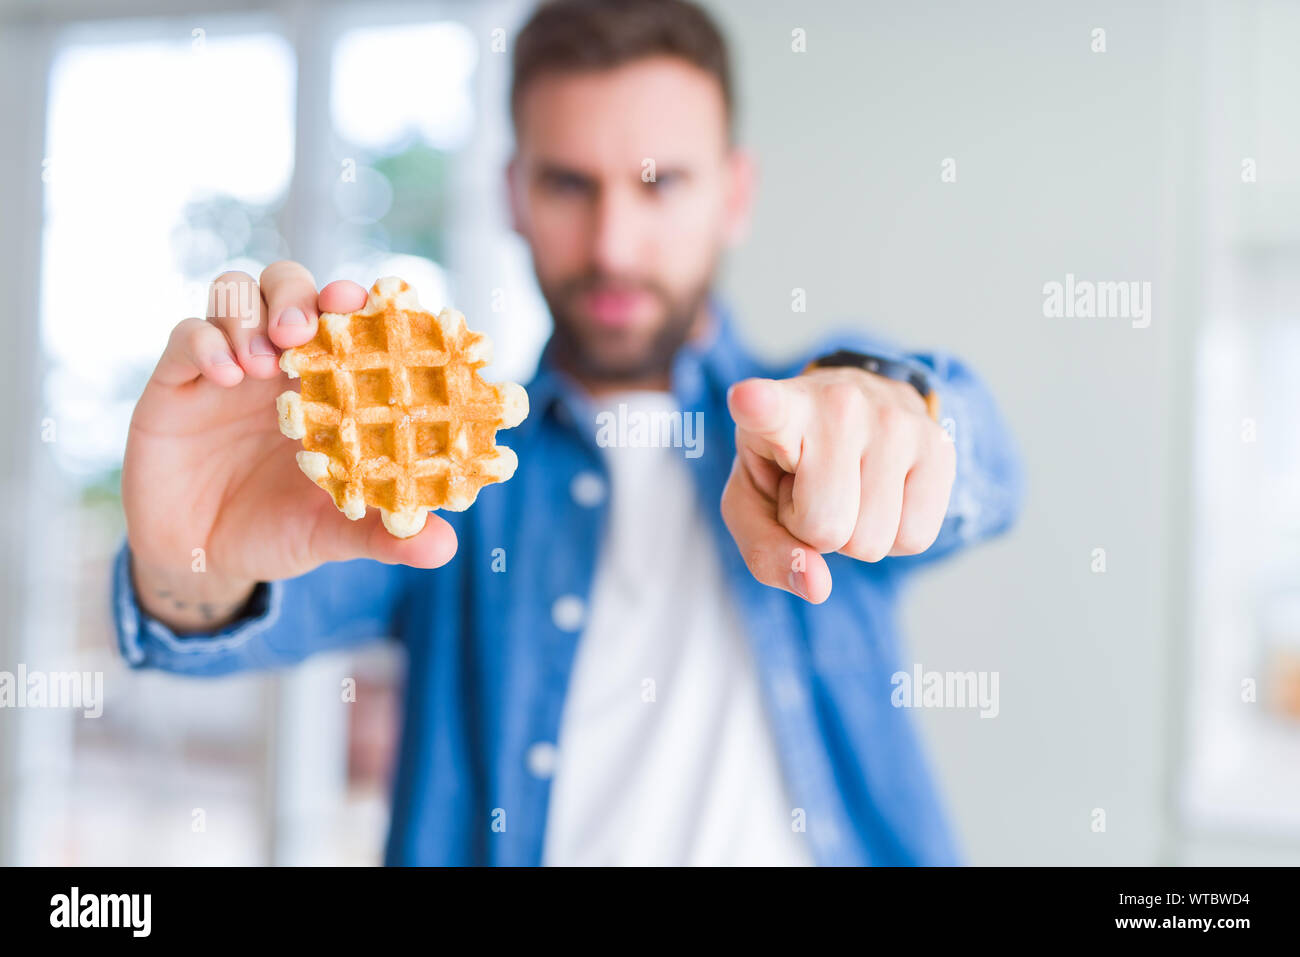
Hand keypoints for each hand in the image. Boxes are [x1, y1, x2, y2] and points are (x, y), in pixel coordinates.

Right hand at [123, 261, 457, 631]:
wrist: (203, 559)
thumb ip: (385, 535)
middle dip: (298, 294)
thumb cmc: (278, 531)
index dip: (358, 302)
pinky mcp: (176, 381)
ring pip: (234, 294)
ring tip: (264, 361)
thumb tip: (445, 547)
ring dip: (251, 313)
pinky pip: (186, 335)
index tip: (371, 304)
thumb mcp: (334, 533)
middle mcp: (277, 362)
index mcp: (324, 383)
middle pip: (287, 286)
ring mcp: (225, 365)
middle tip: (305, 330)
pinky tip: (226, 375)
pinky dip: (206, 343)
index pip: (343, 319)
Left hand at [721, 366, 954, 603]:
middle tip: (813, 489)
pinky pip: (916, 539)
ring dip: (857, 532)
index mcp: (780, 411)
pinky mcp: (939, 444)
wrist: (853, 410)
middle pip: (827, 529)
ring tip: (846, 486)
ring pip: (873, 541)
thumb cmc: (789, 464)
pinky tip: (881, 493)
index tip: (747, 398)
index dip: (758, 406)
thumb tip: (818, 586)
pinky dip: (894, 535)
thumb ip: (766, 550)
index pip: (768, 409)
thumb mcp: (754, 504)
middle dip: (817, 531)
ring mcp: (896, 420)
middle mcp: (840, 404)